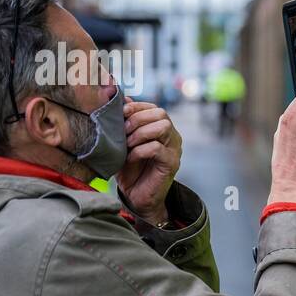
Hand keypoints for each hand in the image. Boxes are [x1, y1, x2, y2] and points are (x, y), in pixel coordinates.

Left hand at [117, 101, 181, 225]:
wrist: (136, 197)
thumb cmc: (130, 169)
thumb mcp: (123, 142)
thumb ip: (124, 122)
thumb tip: (122, 98)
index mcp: (161, 129)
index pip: (154, 108)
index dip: (137, 107)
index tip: (121, 115)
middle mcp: (172, 136)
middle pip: (161, 113)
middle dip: (138, 119)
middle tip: (123, 132)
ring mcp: (174, 149)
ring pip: (163, 126)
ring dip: (140, 133)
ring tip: (127, 144)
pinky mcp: (171, 163)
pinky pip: (157, 148)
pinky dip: (140, 150)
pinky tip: (131, 157)